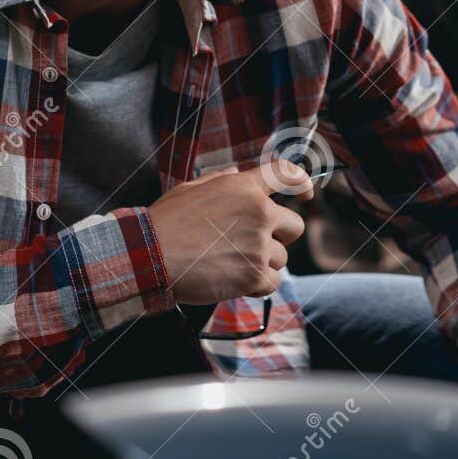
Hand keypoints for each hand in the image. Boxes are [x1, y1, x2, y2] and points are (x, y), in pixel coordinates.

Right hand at [145, 163, 310, 302]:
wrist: (150, 256)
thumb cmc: (165, 222)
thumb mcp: (190, 189)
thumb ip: (219, 181)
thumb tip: (235, 174)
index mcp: (243, 188)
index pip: (286, 175)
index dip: (302, 183)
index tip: (307, 193)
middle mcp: (258, 213)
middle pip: (294, 225)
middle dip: (279, 236)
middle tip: (252, 243)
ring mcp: (258, 245)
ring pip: (282, 257)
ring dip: (262, 262)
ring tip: (231, 263)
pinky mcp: (254, 275)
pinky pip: (273, 281)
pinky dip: (259, 284)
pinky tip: (236, 280)